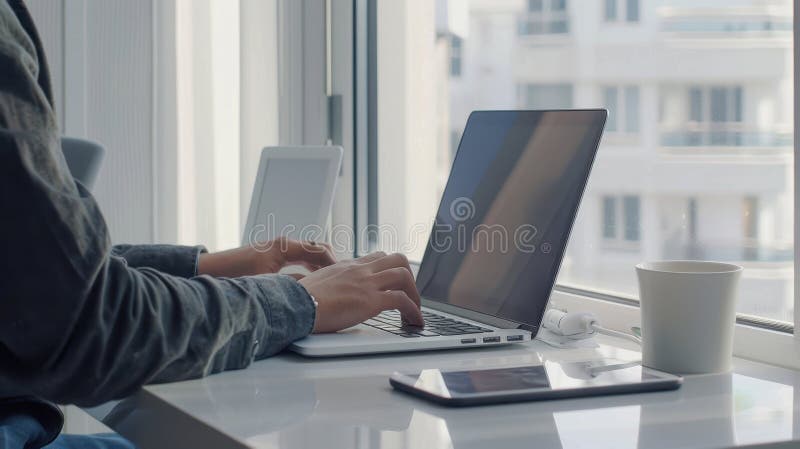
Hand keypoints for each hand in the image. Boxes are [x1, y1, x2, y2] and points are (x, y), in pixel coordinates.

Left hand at [197, 237, 335, 278]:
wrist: (208, 271)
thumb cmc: (232, 276)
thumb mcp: (267, 285)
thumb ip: (292, 286)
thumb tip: (312, 291)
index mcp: (284, 247)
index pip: (319, 250)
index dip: (334, 262)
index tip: (344, 274)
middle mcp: (282, 244)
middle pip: (316, 248)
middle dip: (331, 262)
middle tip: (343, 277)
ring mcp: (277, 249)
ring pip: (308, 254)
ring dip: (320, 265)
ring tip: (332, 280)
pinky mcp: (272, 256)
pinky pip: (298, 259)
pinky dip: (309, 267)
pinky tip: (313, 281)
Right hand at [299, 252, 423, 332]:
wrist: (294, 304)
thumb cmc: (298, 299)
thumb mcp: (316, 284)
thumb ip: (329, 285)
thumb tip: (327, 295)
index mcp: (347, 266)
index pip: (377, 257)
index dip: (390, 268)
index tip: (395, 281)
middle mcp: (360, 270)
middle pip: (397, 259)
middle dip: (409, 276)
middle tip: (410, 294)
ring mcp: (366, 283)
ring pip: (404, 276)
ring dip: (415, 294)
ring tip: (415, 310)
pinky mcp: (370, 300)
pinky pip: (401, 300)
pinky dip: (413, 311)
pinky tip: (415, 321)